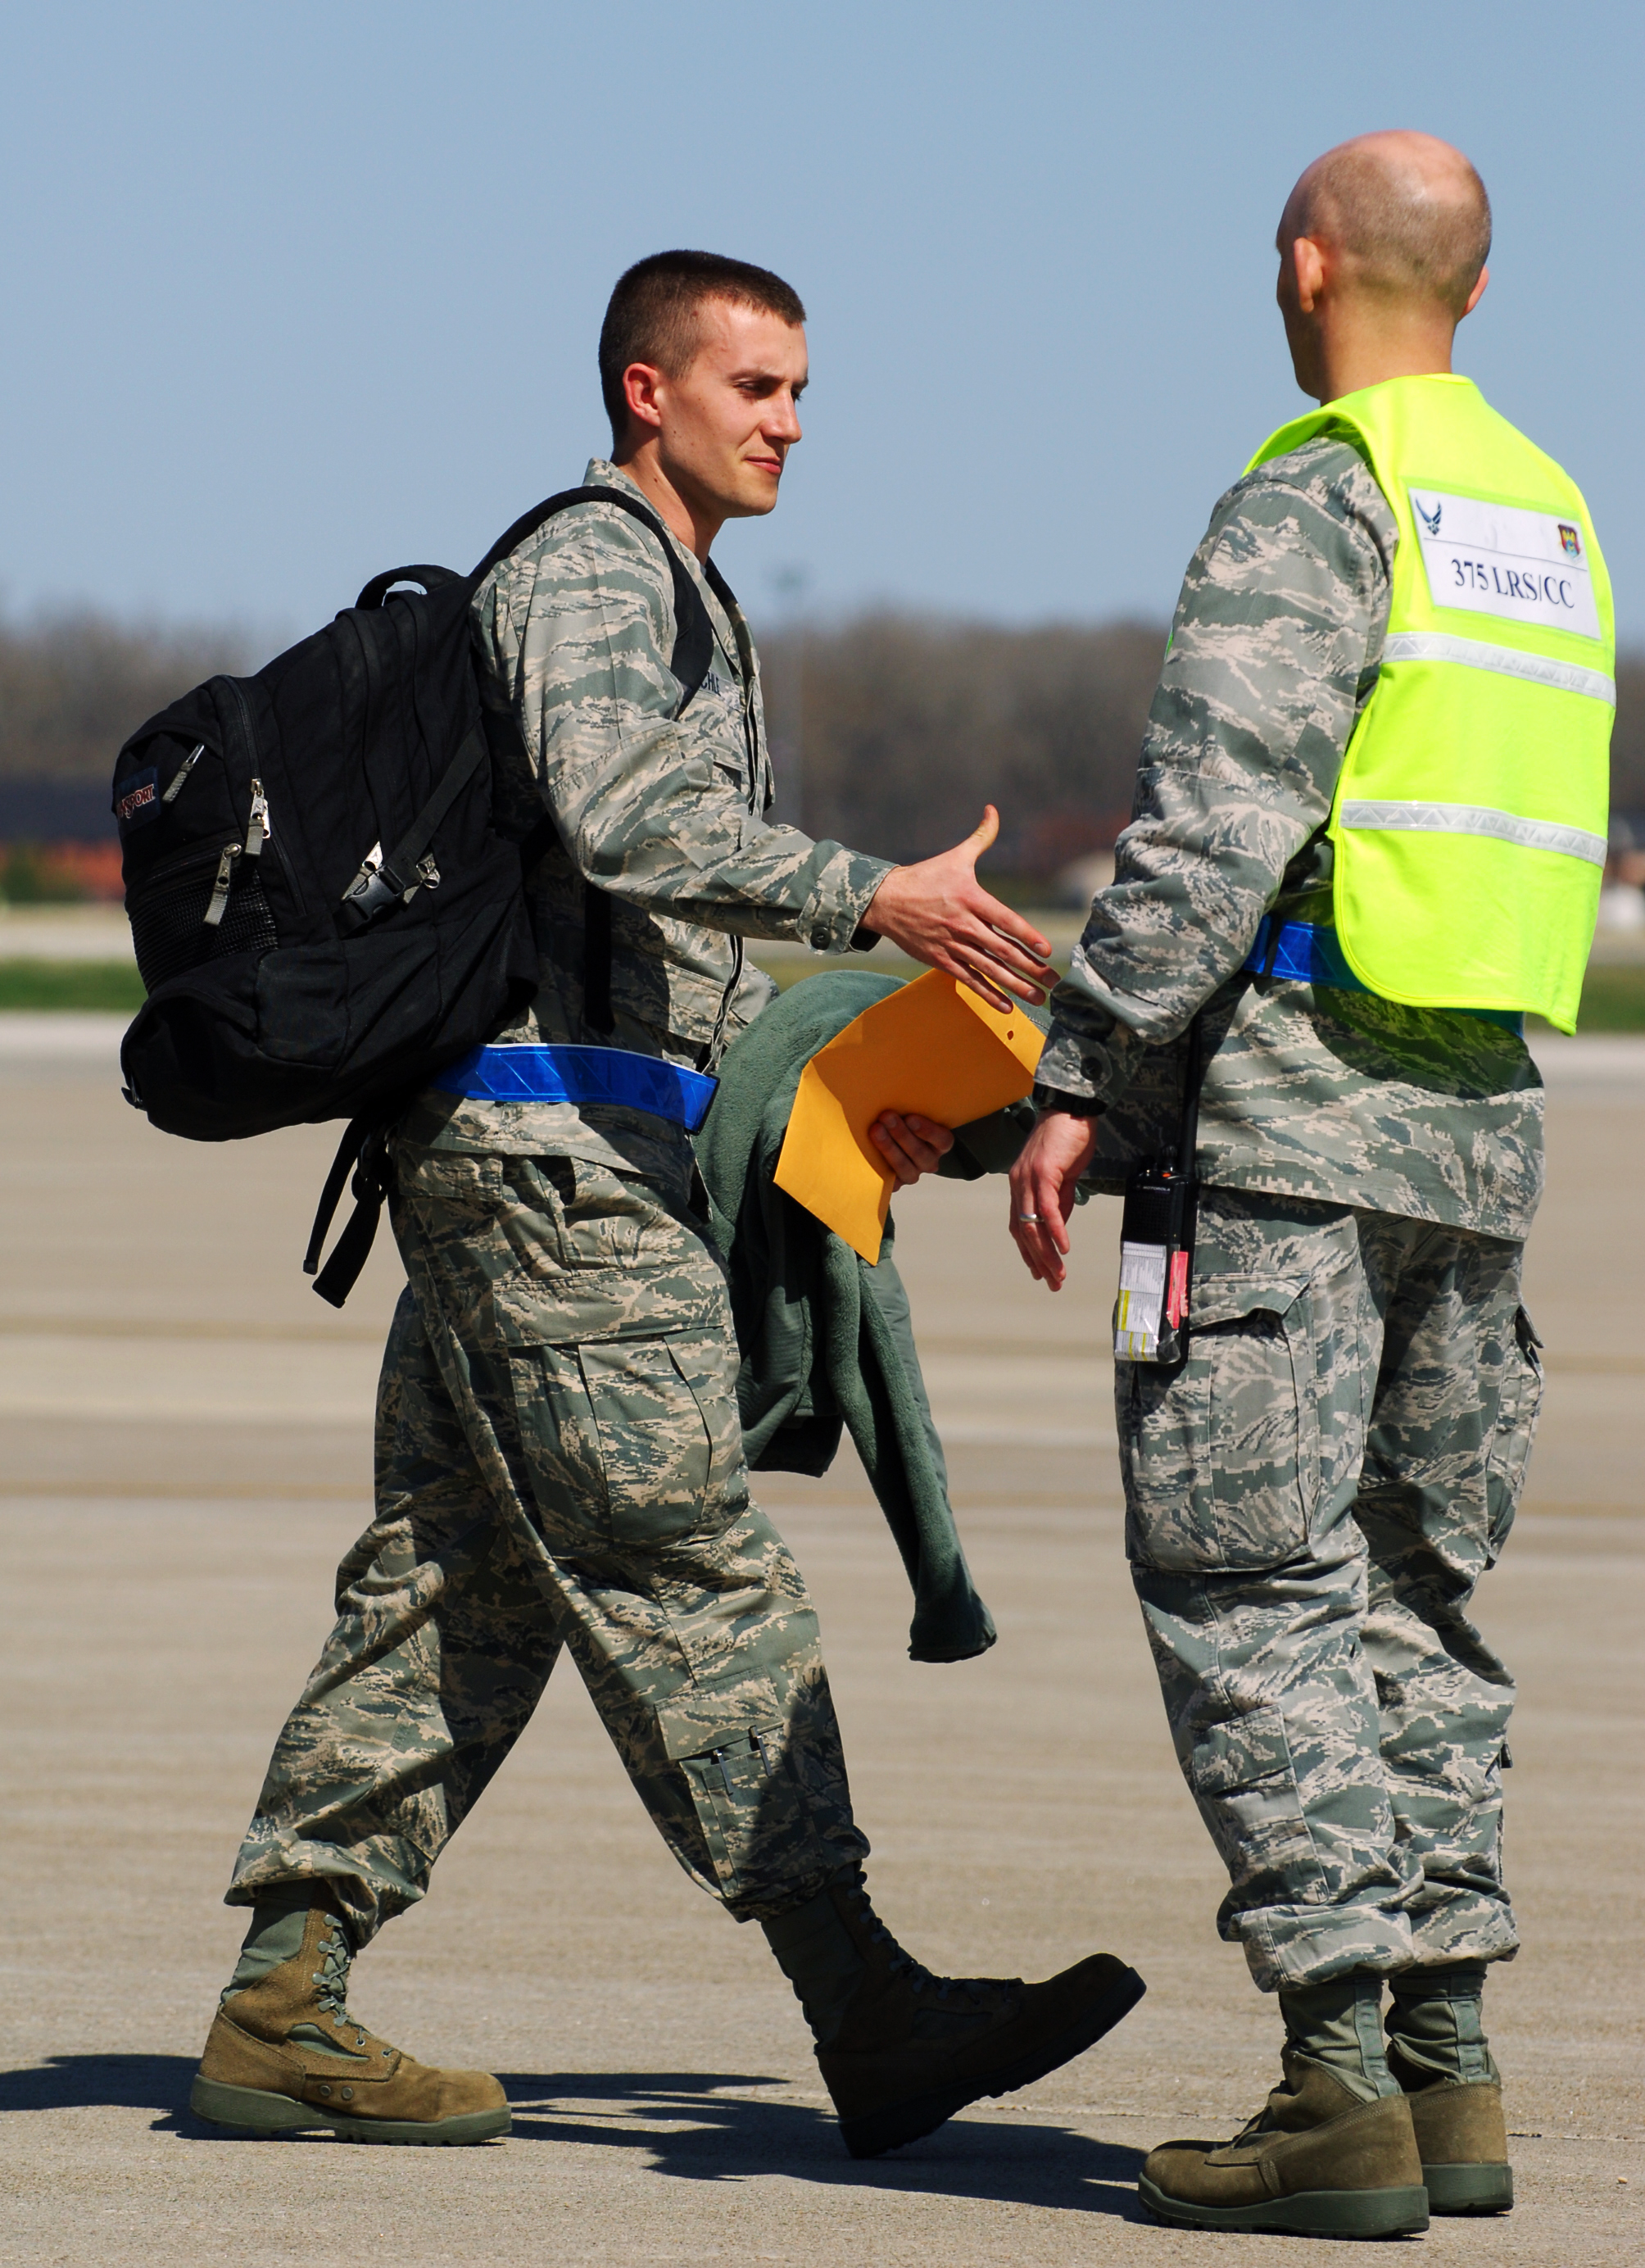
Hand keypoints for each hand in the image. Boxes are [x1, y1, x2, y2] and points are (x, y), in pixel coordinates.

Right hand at [861, 806, 1056, 1011]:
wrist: (885, 901)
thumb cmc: (925, 878)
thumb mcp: (955, 856)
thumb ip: (981, 836)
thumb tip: (993, 810)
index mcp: (971, 899)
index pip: (1005, 920)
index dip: (1026, 935)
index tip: (1046, 950)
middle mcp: (963, 924)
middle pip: (1002, 950)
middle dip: (1031, 967)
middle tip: (1054, 981)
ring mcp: (952, 945)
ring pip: (989, 970)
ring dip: (1016, 986)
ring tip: (1039, 997)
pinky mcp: (941, 961)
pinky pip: (969, 980)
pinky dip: (988, 994)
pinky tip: (1008, 1007)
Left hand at [870, 1110, 953, 1186]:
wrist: (891, 1139)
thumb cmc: (903, 1120)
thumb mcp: (912, 1112)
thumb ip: (908, 1105)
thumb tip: (892, 1089)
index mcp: (941, 1143)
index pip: (942, 1140)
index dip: (928, 1130)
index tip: (910, 1117)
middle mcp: (929, 1161)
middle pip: (920, 1153)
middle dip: (901, 1134)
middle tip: (885, 1116)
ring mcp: (913, 1174)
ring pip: (905, 1168)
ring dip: (889, 1148)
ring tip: (875, 1131)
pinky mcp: (895, 1183)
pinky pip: (888, 1181)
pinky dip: (878, 1169)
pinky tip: (867, 1155)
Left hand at [1008, 1110, 1098, 1290]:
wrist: (1071, 1109)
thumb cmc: (1066, 1140)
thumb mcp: (1061, 1177)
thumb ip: (1058, 1201)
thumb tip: (1058, 1228)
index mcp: (1019, 1186)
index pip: (1018, 1226)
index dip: (1027, 1252)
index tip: (1039, 1272)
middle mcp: (1018, 1184)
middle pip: (1023, 1232)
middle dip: (1038, 1261)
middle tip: (1052, 1283)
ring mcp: (1028, 1178)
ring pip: (1032, 1225)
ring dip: (1046, 1253)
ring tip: (1058, 1274)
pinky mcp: (1043, 1172)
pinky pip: (1047, 1208)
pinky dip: (1055, 1230)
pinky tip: (1064, 1248)